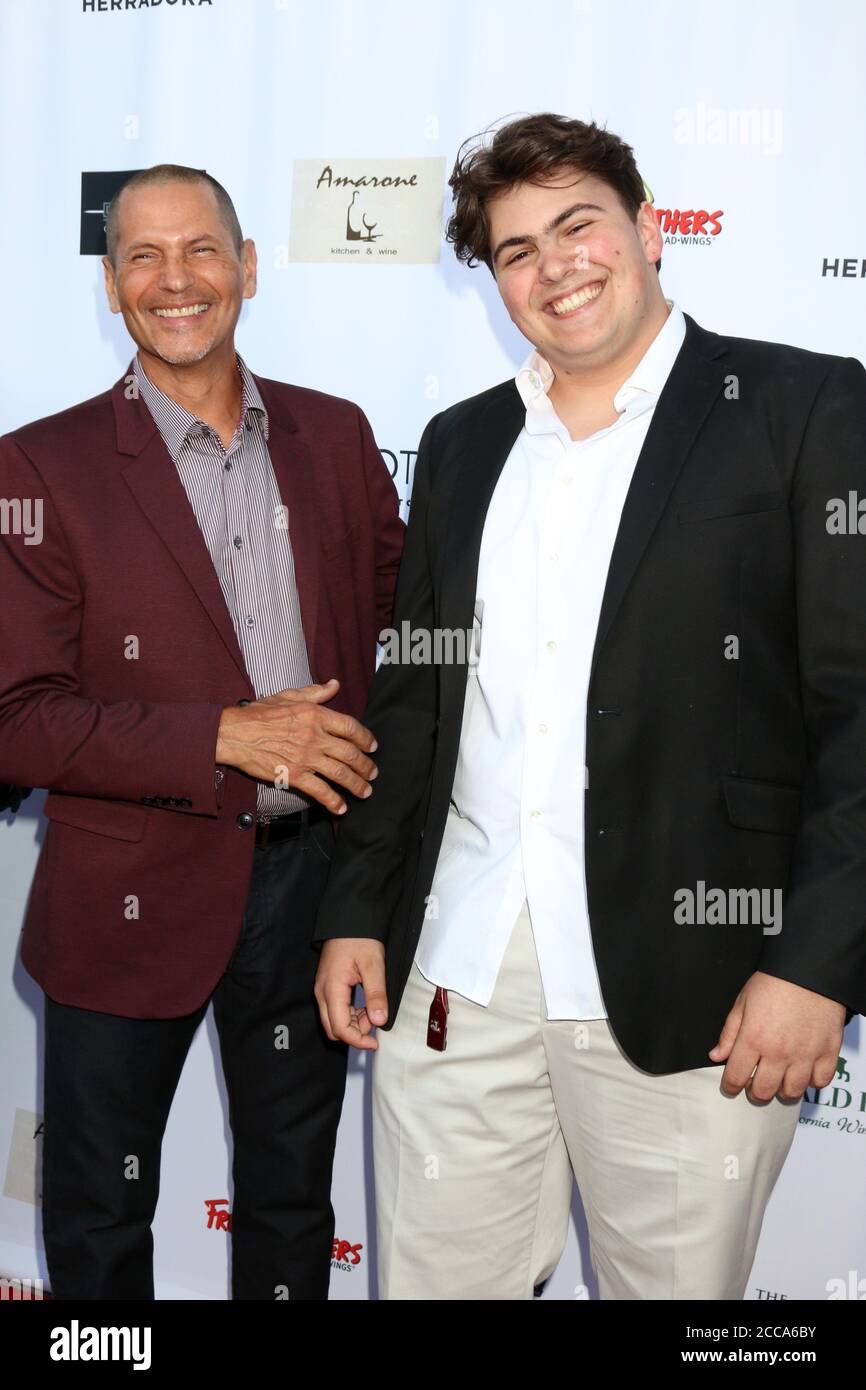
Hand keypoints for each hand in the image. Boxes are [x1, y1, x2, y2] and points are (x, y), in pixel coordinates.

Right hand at [215, 677, 377, 813]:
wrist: (233, 733)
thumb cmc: (258, 713)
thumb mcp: (289, 696)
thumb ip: (315, 692)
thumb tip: (334, 684)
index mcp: (315, 715)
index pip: (351, 727)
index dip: (366, 738)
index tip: (372, 746)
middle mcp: (314, 736)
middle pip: (350, 753)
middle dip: (366, 766)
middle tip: (372, 774)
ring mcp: (305, 757)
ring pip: (340, 774)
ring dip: (357, 785)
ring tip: (365, 792)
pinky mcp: (293, 775)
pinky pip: (320, 791)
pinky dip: (333, 801)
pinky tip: (341, 808)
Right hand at [315, 938, 387, 1049]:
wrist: (348, 919)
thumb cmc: (359, 938)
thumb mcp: (374, 965)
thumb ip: (376, 994)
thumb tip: (379, 1021)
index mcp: (331, 989)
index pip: (340, 1028)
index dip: (357, 1040)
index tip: (374, 1043)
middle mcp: (322, 992)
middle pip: (333, 1028)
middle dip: (354, 1033)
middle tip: (375, 1027)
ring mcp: (323, 989)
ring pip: (333, 1020)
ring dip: (353, 1023)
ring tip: (373, 1012)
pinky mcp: (327, 986)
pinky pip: (335, 1009)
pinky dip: (350, 1014)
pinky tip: (365, 1006)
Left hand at [709, 971, 845, 1099]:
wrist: (808, 971)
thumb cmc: (774, 982)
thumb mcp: (742, 1003)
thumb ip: (729, 1033)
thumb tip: (716, 1055)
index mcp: (753, 1039)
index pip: (736, 1077)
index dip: (730, 1087)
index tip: (731, 1086)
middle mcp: (778, 1052)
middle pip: (763, 1091)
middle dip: (754, 1092)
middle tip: (754, 1083)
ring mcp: (805, 1055)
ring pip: (791, 1092)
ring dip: (782, 1090)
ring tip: (779, 1079)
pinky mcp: (827, 1052)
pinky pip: (820, 1082)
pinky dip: (811, 1082)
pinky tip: (804, 1072)